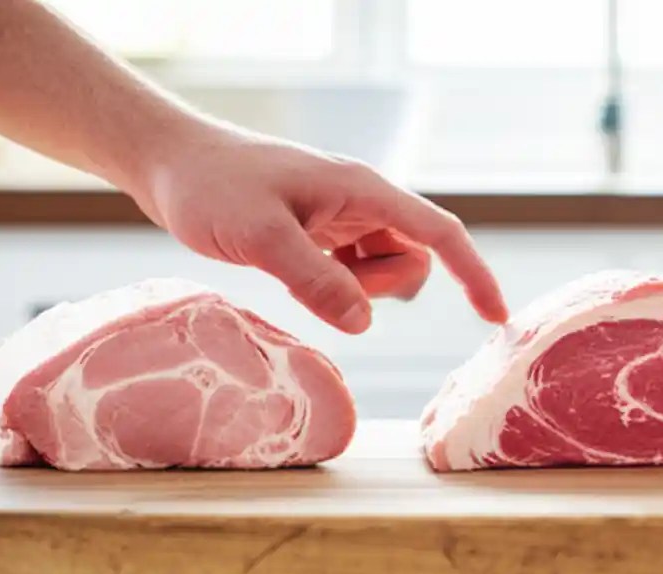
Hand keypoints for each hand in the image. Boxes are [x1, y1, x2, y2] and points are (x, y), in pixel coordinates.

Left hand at [133, 122, 507, 332]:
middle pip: (411, 259)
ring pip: (382, 269)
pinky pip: (352, 270)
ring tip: (297, 272)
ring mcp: (341, 217)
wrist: (167, 161)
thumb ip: (316, 281)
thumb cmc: (210, 188)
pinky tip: (293, 273)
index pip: (440, 235)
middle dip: (380, 288)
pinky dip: (334, 286)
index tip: (495, 318)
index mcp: (363, 190)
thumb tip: (365, 324)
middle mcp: (361, 201)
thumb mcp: (260, 237)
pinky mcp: (320, 232)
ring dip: (354, 289)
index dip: (474, 276)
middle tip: (322, 283)